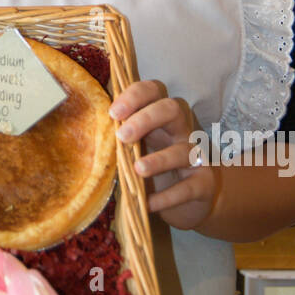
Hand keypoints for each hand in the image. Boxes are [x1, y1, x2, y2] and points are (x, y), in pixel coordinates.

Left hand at [108, 79, 221, 231]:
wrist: (190, 204)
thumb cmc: (155, 171)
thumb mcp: (138, 151)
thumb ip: (122, 140)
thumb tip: (90, 132)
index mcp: (161, 118)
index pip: (153, 91)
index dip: (134, 96)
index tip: (113, 113)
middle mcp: (181, 131)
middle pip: (172, 108)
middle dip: (146, 118)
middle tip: (122, 136)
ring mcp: (196, 157)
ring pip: (184, 150)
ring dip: (159, 159)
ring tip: (137, 169)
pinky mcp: (204, 184)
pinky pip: (189, 187)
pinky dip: (168, 196)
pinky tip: (149, 203)